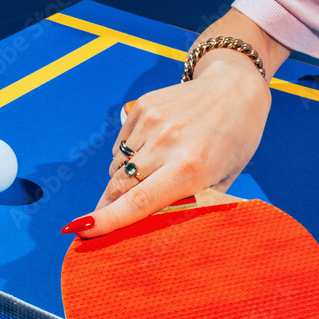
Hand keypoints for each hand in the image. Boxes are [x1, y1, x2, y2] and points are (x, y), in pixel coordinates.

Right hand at [60, 11, 289, 237]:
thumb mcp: (222, 181)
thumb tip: (150, 226)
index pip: (139, 201)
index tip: (83, 230)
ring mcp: (152, 122)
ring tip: (150, 175)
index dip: (109, 219)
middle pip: (119, 187)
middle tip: (99, 221)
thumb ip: (191, 204)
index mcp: (191, 167)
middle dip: (106, 207)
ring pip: (117, 168)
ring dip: (123, 181)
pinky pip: (121, 147)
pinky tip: (152, 152)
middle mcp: (167, 143)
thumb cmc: (234, 143)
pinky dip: (128, 158)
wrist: (235, 88)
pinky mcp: (142, 108)